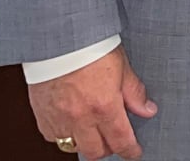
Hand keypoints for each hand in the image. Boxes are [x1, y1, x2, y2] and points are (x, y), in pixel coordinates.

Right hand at [28, 48, 156, 159]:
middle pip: (95, 151)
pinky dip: (63, 134)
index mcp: (104, 106)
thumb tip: (147, 110)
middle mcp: (81, 118)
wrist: (59, 39)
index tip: (134, 152)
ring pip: (73, 146)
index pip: (120, 141)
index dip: (130, 151)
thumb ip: (134, 93)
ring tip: (93, 129)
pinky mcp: (42, 116)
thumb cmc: (90, 47)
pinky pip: (53, 137)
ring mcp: (59, 119)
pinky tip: (71, 121)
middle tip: (114, 139)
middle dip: (108, 149)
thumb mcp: (122, 67)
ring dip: (85, 142)